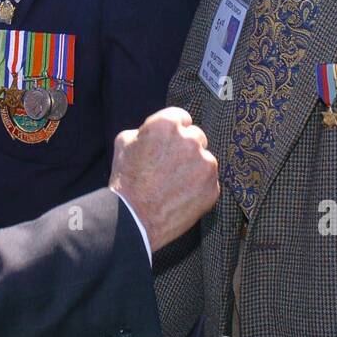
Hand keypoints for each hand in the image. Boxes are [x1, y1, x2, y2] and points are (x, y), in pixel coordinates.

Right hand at [108, 107, 217, 252]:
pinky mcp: (212, 188)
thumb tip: (154, 133)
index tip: (168, 143)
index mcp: (168, 124)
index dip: (173, 131)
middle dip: (185, 148)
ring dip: (194, 168)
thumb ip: (145, 131)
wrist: (133, 219)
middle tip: (170, 165)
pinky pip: (209, 182)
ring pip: (205, 160)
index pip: (182, 117)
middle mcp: (191, 141)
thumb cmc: (126, 180)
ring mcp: (205, 165)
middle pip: (196, 137)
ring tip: (173, 184)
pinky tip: (180, 196)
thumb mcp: (124, 143)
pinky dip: (198, 188)